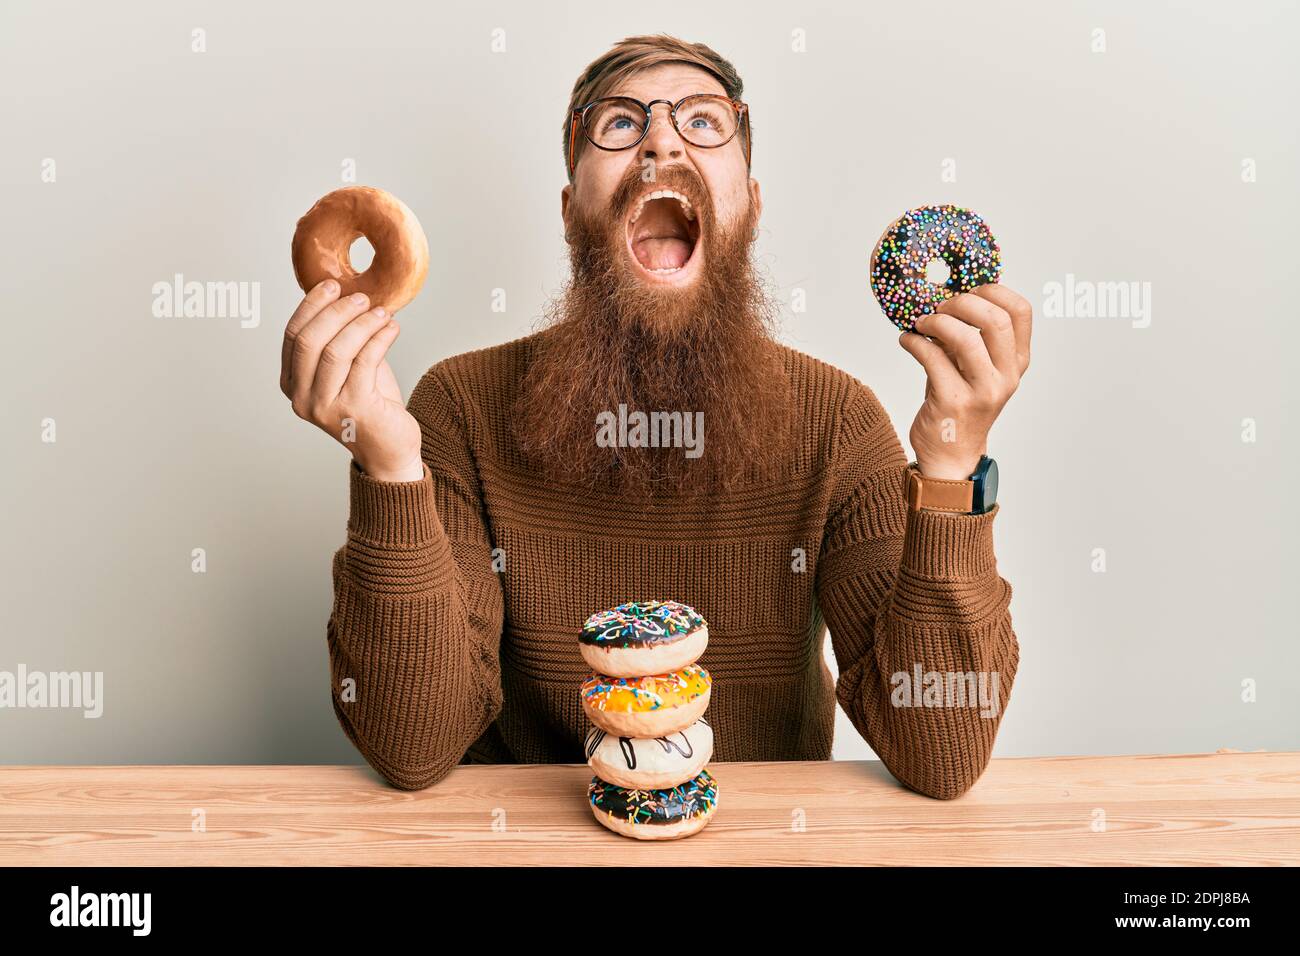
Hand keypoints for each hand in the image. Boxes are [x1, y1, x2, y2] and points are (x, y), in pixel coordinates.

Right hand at [281, 280, 423, 481]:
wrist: (390, 448)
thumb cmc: (370, 404)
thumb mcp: (348, 367)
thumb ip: (340, 338)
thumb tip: (347, 296)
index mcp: (292, 384)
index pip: (293, 335)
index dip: (311, 306)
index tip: (331, 285)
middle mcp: (302, 398)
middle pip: (310, 341)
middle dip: (336, 312)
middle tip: (361, 297)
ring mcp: (326, 407)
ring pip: (336, 350)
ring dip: (361, 324)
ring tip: (382, 312)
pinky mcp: (356, 409)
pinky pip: (365, 361)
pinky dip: (379, 338)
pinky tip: (392, 328)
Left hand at [897, 285, 1031, 479]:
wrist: (951, 454)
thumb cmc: (959, 404)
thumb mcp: (974, 369)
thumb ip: (969, 338)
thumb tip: (945, 301)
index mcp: (1016, 363)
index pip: (1021, 312)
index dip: (994, 291)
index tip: (969, 290)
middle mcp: (1006, 376)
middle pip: (995, 321)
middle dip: (962, 303)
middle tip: (940, 306)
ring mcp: (982, 391)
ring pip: (965, 339)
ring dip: (937, 322)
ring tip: (921, 324)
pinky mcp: (953, 401)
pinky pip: (933, 359)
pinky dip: (914, 343)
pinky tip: (907, 341)